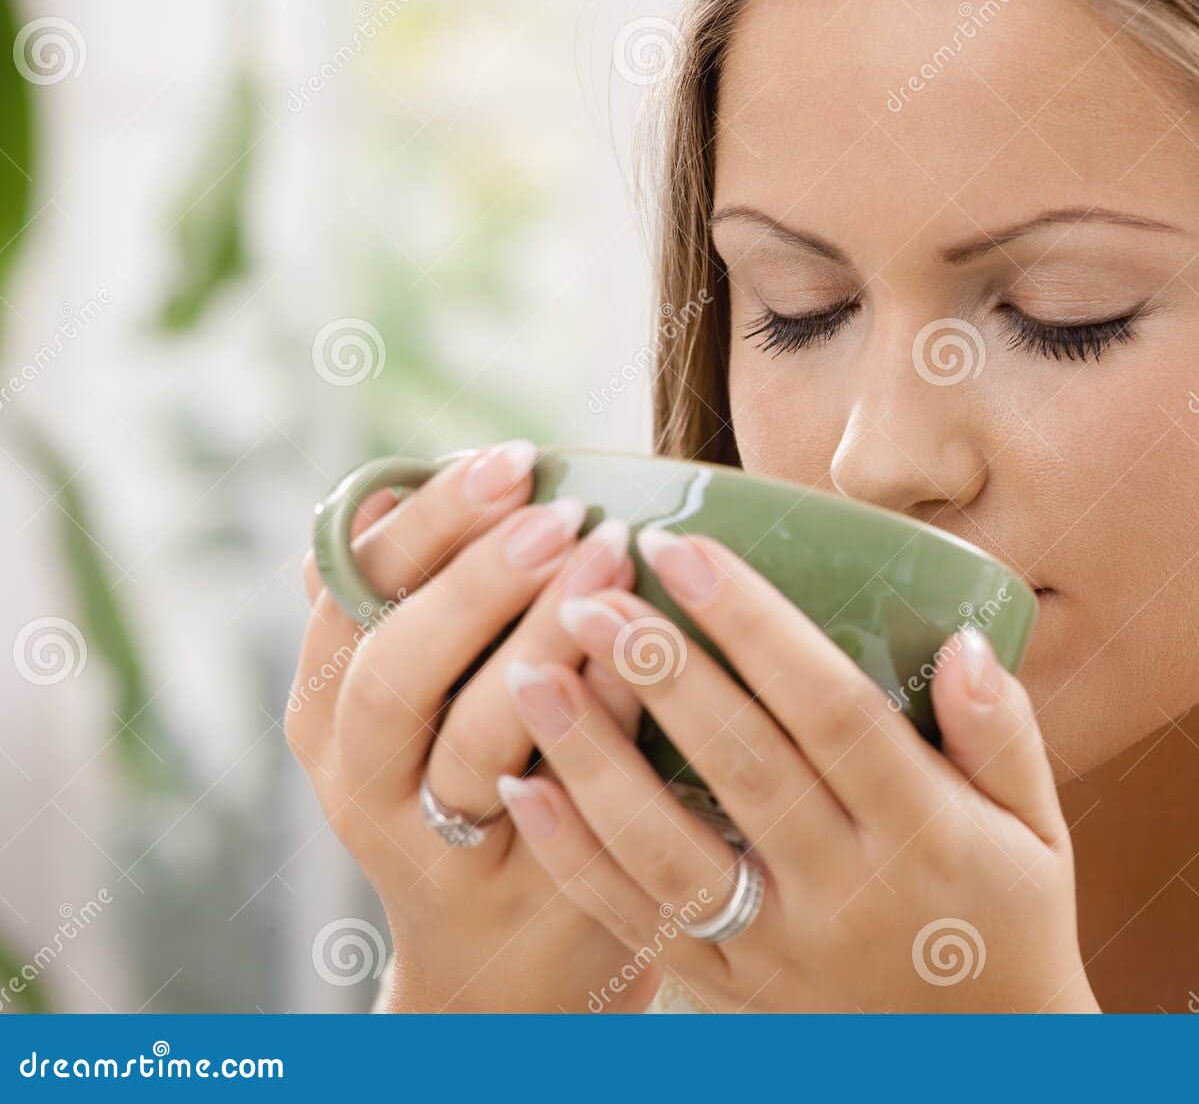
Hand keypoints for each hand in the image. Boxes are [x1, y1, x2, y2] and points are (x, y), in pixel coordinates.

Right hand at [285, 441, 660, 1011]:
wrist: (510, 959)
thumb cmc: (476, 781)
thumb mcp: (418, 697)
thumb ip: (408, 604)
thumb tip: (389, 488)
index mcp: (328, 707)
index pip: (351, 594)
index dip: (427, 522)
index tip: (510, 460)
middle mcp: (361, 780)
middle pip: (394, 669)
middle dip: (476, 580)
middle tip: (561, 510)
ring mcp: (437, 846)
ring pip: (473, 740)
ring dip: (542, 638)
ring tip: (610, 555)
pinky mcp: (526, 888)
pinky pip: (568, 795)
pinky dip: (604, 715)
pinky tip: (647, 649)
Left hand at [501, 526, 1097, 1012]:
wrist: (980, 1065)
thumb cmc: (1008, 918)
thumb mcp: (1036, 827)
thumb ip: (1003, 733)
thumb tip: (962, 638)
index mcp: (925, 831)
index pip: (831, 709)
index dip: (756, 625)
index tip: (688, 550)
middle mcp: (846, 889)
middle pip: (740, 767)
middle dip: (660, 674)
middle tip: (588, 595)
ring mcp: (780, 948)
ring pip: (669, 852)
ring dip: (593, 761)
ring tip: (531, 675)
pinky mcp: (732, 989)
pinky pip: (642, 924)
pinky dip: (576, 859)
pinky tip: (521, 789)